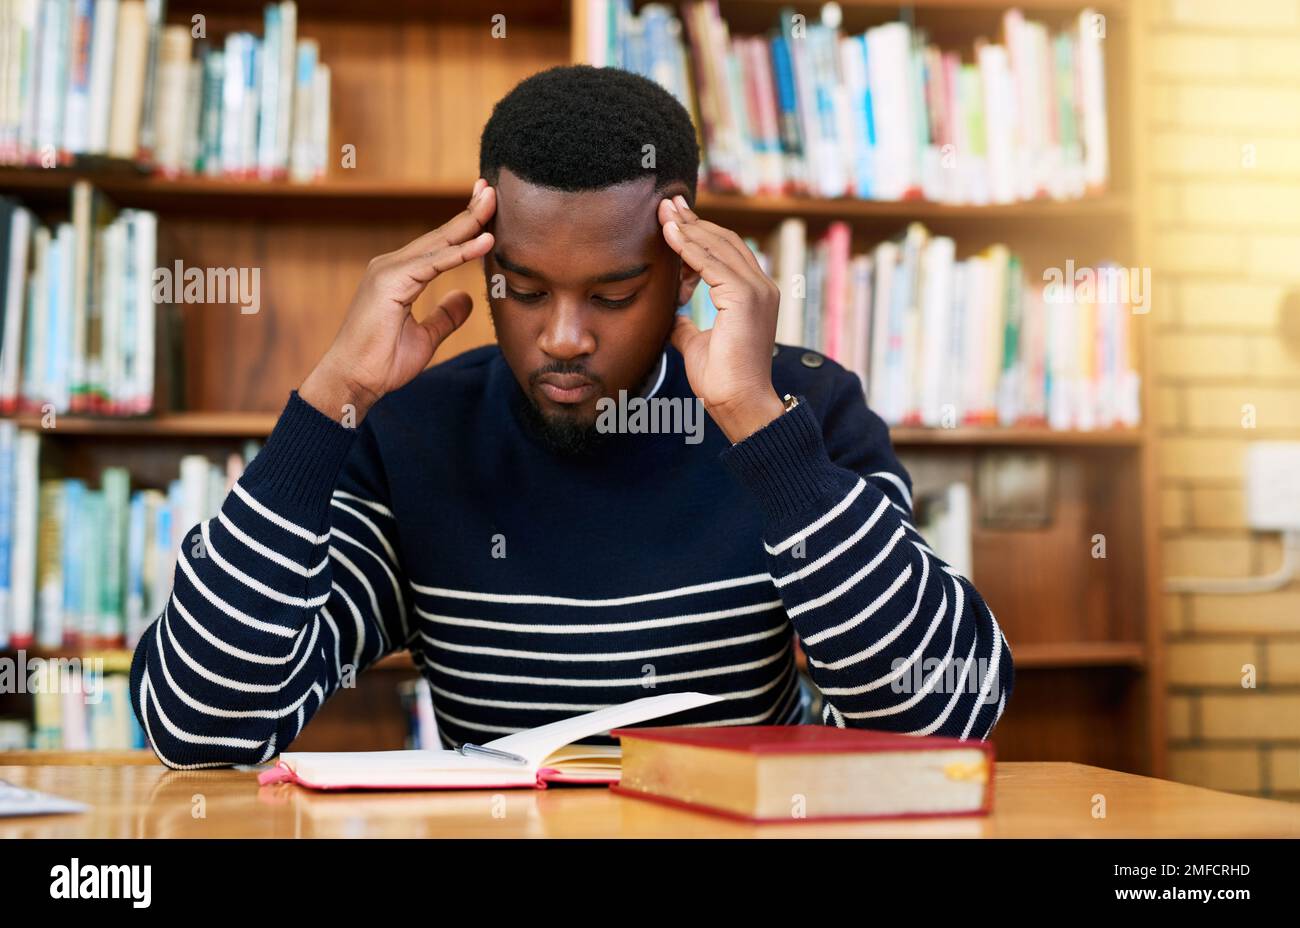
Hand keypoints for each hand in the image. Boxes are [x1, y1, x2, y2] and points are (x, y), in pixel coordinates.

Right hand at [300, 179, 496, 422]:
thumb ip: (445, 315)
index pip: (440, 245)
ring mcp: (388, 271)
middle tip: (492, 188)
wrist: (353, 382)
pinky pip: (433, 264)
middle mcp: (391, 266)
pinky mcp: (389, 283)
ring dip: (468, 222)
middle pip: (440, 235)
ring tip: (492, 203)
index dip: (464, 226)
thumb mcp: (425, 337)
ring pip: (438, 243)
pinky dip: (460, 253)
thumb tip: (467, 297)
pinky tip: (484, 241)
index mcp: (399, 275)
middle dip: (468, 212)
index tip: (486, 205)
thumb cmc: (381, 362)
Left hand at [659, 195, 784, 442]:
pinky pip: (711, 263)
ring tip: (663, 211)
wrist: (738, 403)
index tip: (673, 219)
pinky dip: (688, 247)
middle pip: (724, 241)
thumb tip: (671, 317)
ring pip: (717, 247)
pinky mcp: (745, 297)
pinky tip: (670, 234)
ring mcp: (756, 290)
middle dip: (692, 222)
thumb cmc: (722, 380)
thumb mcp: (698, 344)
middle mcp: (761, 287)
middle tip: (666, 203)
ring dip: (687, 228)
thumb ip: (687, 326)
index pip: (725, 253)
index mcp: (755, 295)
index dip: (698, 234)